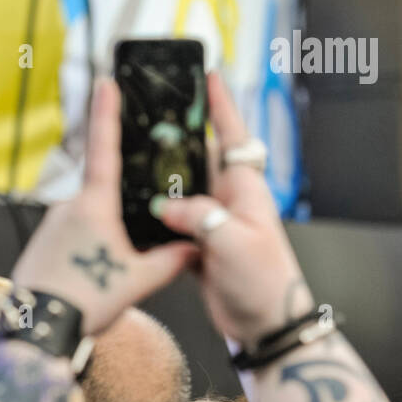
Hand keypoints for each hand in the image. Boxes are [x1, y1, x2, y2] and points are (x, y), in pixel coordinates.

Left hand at [11, 77, 197, 335]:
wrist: (37, 328)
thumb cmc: (87, 300)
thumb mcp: (140, 280)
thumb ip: (172, 259)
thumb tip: (196, 247)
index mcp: (94, 204)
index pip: (104, 147)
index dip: (107, 113)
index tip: (106, 82)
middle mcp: (68, 205)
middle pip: (104, 194)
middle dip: (122, 214)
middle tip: (129, 250)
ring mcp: (50, 223)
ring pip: (88, 220)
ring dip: (104, 237)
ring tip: (110, 276)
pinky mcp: (40, 243)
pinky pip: (71, 236)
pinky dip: (87, 249)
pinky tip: (93, 277)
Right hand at [152, 70, 309, 345]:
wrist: (266, 324)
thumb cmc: (264, 282)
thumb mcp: (232, 242)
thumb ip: (198, 217)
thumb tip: (165, 207)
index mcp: (243, 189)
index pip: (231, 136)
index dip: (220, 106)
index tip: (208, 78)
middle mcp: (228, 200)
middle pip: (199, 158)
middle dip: (179, 136)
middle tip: (153, 113)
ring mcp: (213, 223)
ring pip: (181, 190)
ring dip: (161, 179)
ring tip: (135, 158)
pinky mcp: (199, 245)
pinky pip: (172, 222)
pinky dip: (156, 216)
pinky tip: (137, 211)